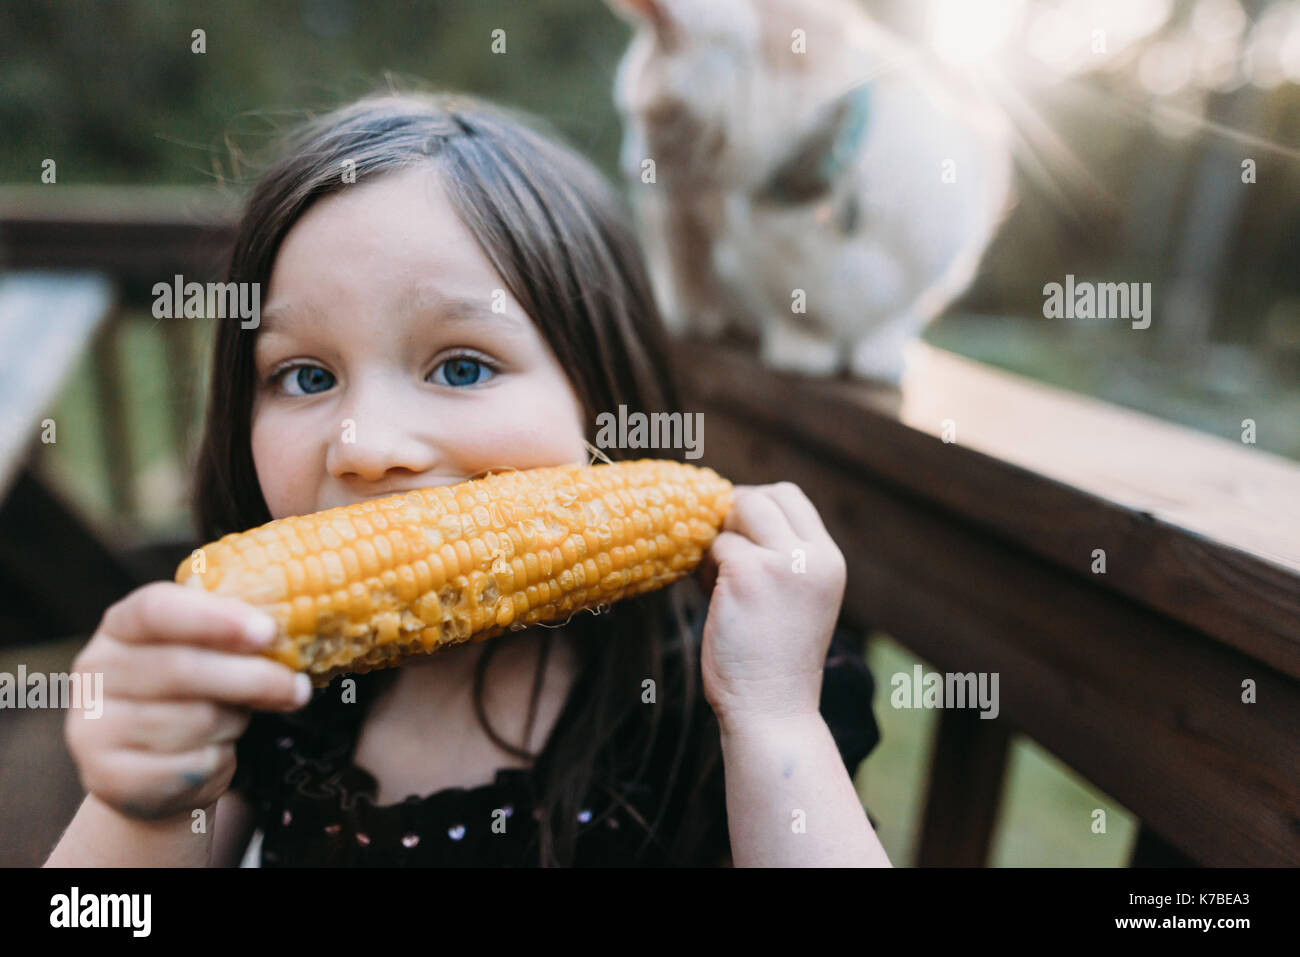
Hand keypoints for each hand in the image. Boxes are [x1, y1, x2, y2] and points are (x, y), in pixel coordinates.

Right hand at [64, 582, 308, 822]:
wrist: (157, 773)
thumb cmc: (194, 696)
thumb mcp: (208, 656)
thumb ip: (235, 638)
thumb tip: (296, 628)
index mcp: (121, 626)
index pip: (156, 608)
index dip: (214, 617)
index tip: (269, 631)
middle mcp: (95, 672)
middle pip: (181, 668)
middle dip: (252, 677)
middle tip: (298, 687)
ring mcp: (93, 727)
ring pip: (193, 719)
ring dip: (236, 720)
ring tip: (239, 719)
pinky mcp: (108, 778)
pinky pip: (190, 765)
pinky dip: (220, 759)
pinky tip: (216, 753)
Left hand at [695, 482, 845, 730]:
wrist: (771, 711)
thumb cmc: (773, 661)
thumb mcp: (795, 598)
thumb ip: (778, 557)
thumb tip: (729, 514)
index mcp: (829, 561)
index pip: (790, 497)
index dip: (756, 504)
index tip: (735, 530)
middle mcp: (813, 557)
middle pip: (762, 496)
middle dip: (732, 515)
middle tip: (719, 548)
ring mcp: (782, 563)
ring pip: (736, 516)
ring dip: (718, 542)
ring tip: (716, 580)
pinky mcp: (748, 575)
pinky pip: (714, 547)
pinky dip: (705, 568)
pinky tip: (710, 596)